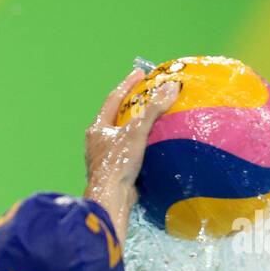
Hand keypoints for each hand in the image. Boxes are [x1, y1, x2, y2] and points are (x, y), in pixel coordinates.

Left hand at [84, 69, 178, 199]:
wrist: (111, 197)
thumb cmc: (119, 163)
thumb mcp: (137, 131)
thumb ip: (154, 109)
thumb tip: (172, 87)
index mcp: (97, 129)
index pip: (113, 99)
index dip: (127, 85)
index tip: (139, 73)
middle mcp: (97, 142)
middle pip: (115, 118)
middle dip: (130, 106)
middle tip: (146, 95)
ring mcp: (104, 158)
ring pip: (121, 137)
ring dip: (135, 128)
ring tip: (152, 119)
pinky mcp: (114, 172)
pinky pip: (128, 153)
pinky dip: (140, 146)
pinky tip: (152, 146)